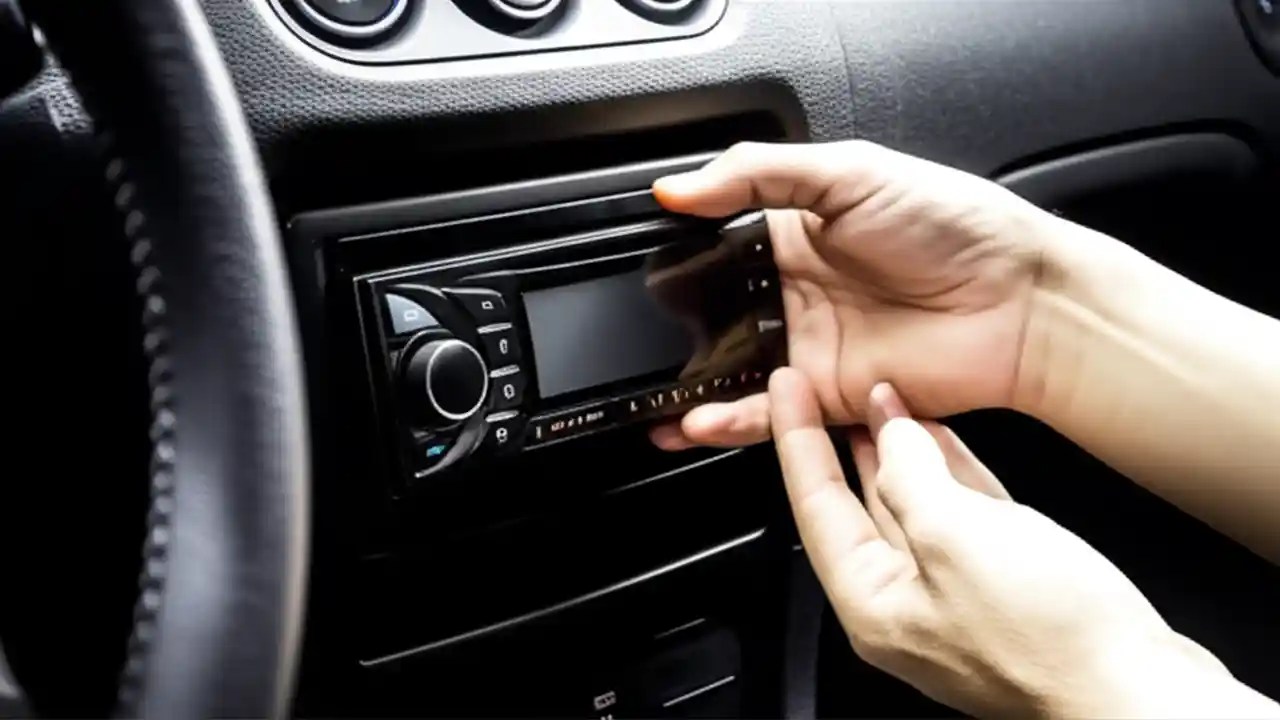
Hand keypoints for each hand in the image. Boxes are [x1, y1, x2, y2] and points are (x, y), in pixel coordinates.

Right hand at [650, 140, 1052, 449]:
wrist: (1021, 300)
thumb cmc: (952, 223)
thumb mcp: (849, 171)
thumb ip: (758, 174)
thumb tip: (679, 187)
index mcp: (793, 234)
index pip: (715, 249)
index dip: (676, 261)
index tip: (635, 270)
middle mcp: (794, 294)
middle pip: (713, 317)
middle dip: (669, 335)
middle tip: (629, 342)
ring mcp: (809, 348)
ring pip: (732, 372)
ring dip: (687, 388)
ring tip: (645, 395)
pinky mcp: (830, 396)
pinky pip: (770, 416)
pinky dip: (729, 423)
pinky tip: (695, 421)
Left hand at [767, 368, 1271, 717]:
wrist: (1142, 692)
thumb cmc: (1051, 640)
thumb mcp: (956, 538)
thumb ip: (909, 479)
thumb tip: (890, 434)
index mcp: (873, 603)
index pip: (814, 504)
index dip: (797, 438)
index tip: (787, 388)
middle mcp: (905, 605)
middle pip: (857, 504)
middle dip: (843, 440)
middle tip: (830, 385)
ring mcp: (955, 599)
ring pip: (912, 506)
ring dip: (898, 451)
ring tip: (885, 399)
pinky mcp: (1004, 591)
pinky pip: (961, 518)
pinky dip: (950, 476)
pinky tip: (946, 444)